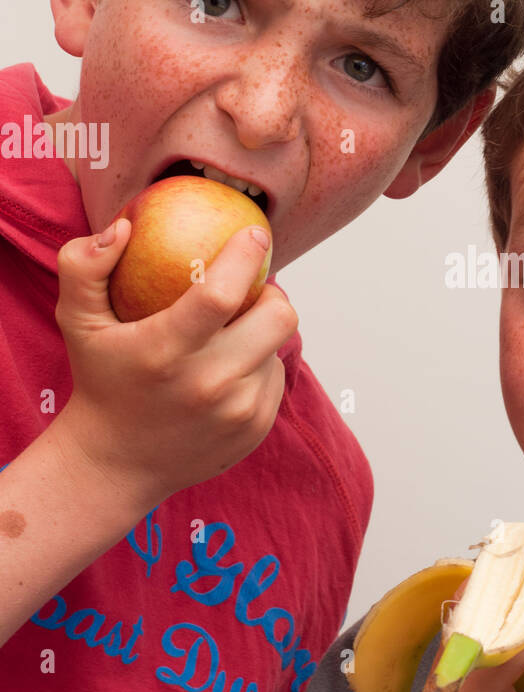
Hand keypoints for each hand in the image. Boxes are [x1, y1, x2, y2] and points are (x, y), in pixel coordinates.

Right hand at [51, 216, 298, 506]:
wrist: (115, 464)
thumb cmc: (100, 379)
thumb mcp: (77, 322)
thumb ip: (84, 266)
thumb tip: (126, 227)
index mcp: (164, 352)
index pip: (221, 294)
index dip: (246, 255)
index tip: (255, 233)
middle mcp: (207, 385)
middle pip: (278, 317)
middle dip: (272, 293)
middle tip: (251, 290)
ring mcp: (236, 412)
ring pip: (279, 346)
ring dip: (260, 332)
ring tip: (229, 335)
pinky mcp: (255, 430)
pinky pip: (276, 377)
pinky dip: (259, 365)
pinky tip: (229, 370)